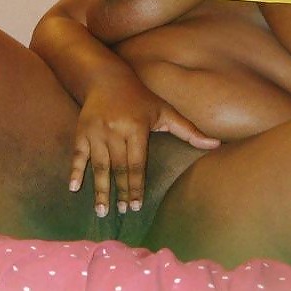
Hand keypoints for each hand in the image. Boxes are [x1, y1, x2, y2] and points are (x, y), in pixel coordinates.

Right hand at [68, 80, 219, 216]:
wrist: (107, 78)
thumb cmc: (140, 97)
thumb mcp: (165, 111)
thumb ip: (189, 130)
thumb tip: (216, 145)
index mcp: (137, 127)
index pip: (137, 164)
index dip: (136, 186)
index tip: (136, 206)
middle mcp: (116, 130)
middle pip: (119, 167)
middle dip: (120, 192)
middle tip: (121, 212)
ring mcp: (97, 131)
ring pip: (99, 165)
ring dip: (100, 189)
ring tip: (101, 211)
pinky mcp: (81, 131)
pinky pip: (78, 154)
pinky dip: (75, 171)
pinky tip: (74, 188)